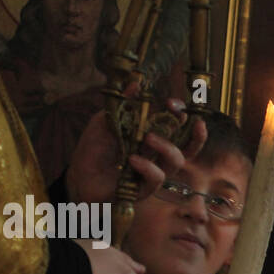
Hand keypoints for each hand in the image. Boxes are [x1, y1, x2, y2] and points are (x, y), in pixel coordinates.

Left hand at [65, 85, 208, 204]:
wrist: (79, 175)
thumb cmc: (94, 150)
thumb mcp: (105, 121)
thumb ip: (122, 104)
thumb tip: (136, 84)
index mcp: (152, 138)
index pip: (177, 127)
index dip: (181, 115)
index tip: (174, 104)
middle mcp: (157, 155)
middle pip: (189, 147)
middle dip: (195, 134)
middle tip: (187, 119)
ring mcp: (153, 172)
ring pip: (176, 161)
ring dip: (166, 147)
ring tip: (148, 137)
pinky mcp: (144, 189)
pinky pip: (156, 178)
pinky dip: (147, 166)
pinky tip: (132, 159)